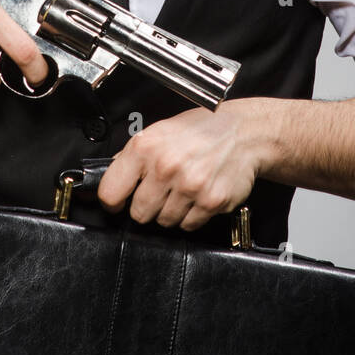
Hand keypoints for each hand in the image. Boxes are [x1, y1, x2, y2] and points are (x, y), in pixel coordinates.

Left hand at [96, 99, 265, 230]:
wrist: (244, 132)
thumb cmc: (202, 129)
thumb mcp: (161, 130)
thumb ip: (135, 155)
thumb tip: (111, 178)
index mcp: (146, 146)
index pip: (110, 192)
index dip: (112, 201)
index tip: (118, 202)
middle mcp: (166, 166)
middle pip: (138, 214)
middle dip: (147, 206)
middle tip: (160, 192)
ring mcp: (189, 186)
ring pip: (164, 222)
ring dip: (170, 211)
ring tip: (183, 189)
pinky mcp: (210, 202)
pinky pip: (188, 225)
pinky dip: (191, 215)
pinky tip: (197, 195)